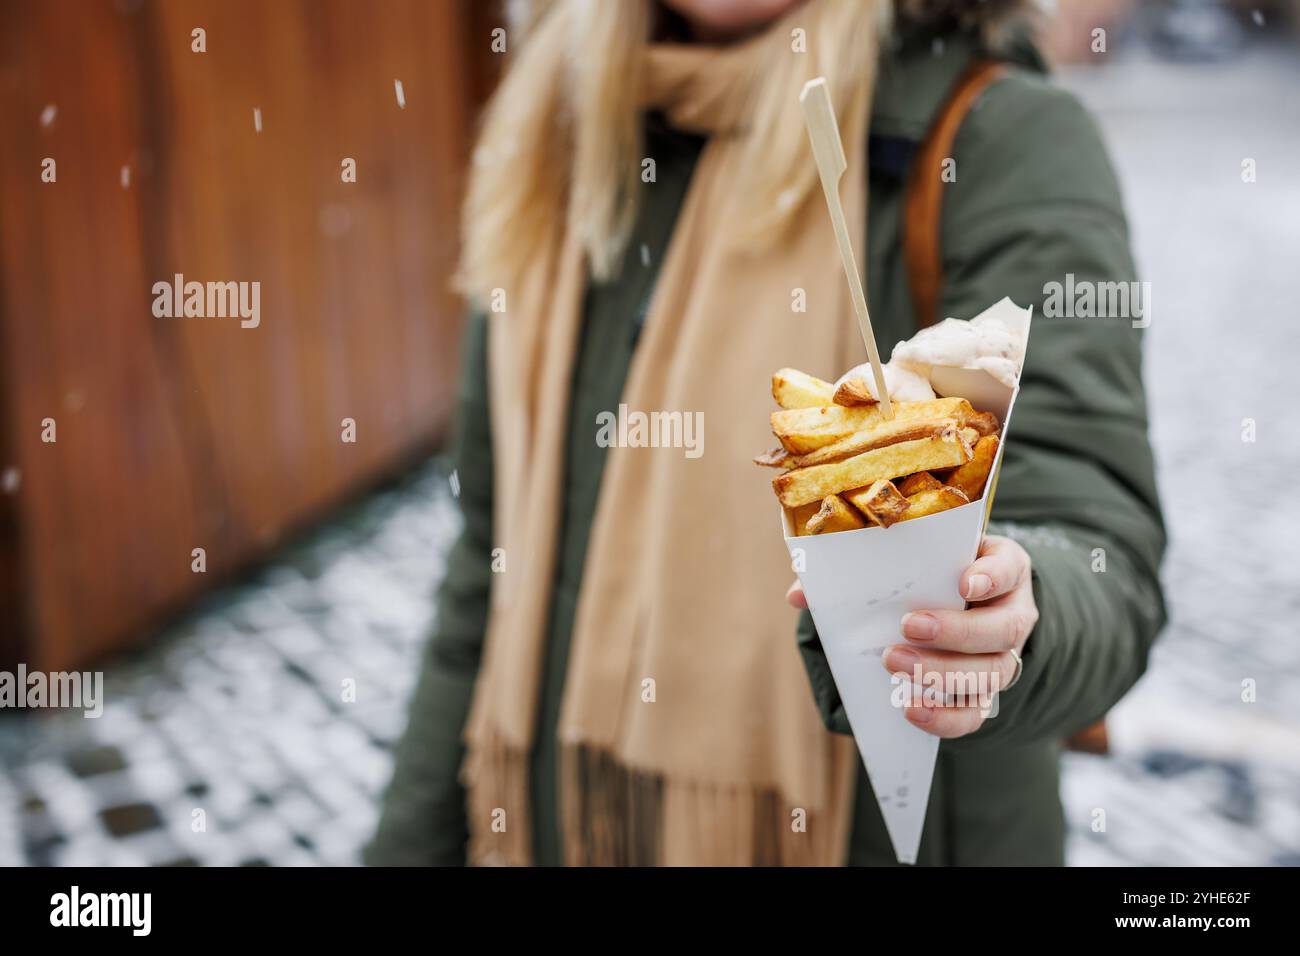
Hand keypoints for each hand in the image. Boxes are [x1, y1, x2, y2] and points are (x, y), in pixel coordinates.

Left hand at [785, 534, 1037, 738]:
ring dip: (942, 673)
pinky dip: (944, 716)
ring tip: (895, 664)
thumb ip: (861, 570)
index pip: (1010, 567)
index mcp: (998, 568)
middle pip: (1002, 628)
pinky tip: (910, 708)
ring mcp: (1003, 657)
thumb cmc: (929, 579)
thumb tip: (800, 593)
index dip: (992, 576)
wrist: (954, 613)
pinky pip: (974, 713)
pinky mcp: (986, 694)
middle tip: (909, 626)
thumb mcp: (909, 564)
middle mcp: (1011, 613)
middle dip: (956, 631)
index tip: (964, 583)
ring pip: (991, 673)